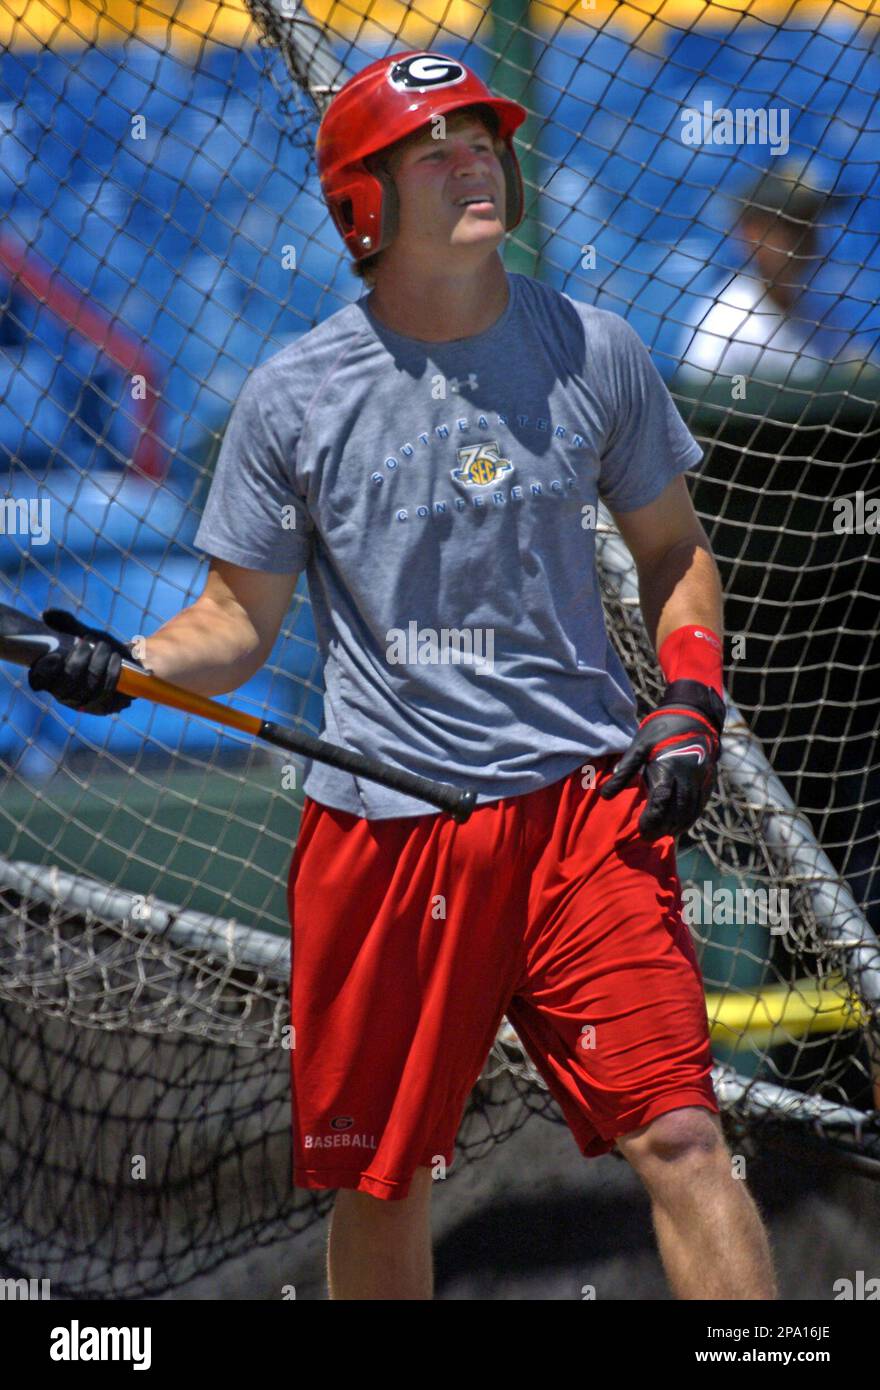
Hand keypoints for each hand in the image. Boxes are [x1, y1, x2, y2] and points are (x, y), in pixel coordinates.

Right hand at [27, 609, 143, 714]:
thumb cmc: (96, 647)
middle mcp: (64, 694)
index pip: (38, 681)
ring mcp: (84, 703)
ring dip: (99, 665)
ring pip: (89, 689)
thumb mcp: (81, 633)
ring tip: (106, 648)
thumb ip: (66, 623)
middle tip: (88, 644)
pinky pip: (108, 696)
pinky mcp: (105, 707)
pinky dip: (113, 675)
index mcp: (51, 678)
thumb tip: (47, 613)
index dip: (44, 672)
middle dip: (80, 662)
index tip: (56, 656)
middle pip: (67, 686)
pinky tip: (115, 660)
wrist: (122, 659)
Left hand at [599, 679, 724, 841]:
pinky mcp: (708, 781)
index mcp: (668, 768)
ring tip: (662, 833)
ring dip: (677, 826)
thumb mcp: (639, 746)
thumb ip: (625, 771)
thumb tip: (605, 795)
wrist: (693, 718)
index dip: (652, 820)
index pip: (661, 802)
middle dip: (663, 828)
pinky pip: (700, 806)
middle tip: (648, 836)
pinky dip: (690, 818)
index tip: (641, 830)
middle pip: (676, 812)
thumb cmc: (660, 731)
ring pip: (690, 812)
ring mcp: (701, 780)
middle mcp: (687, 777)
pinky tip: (680, 825)